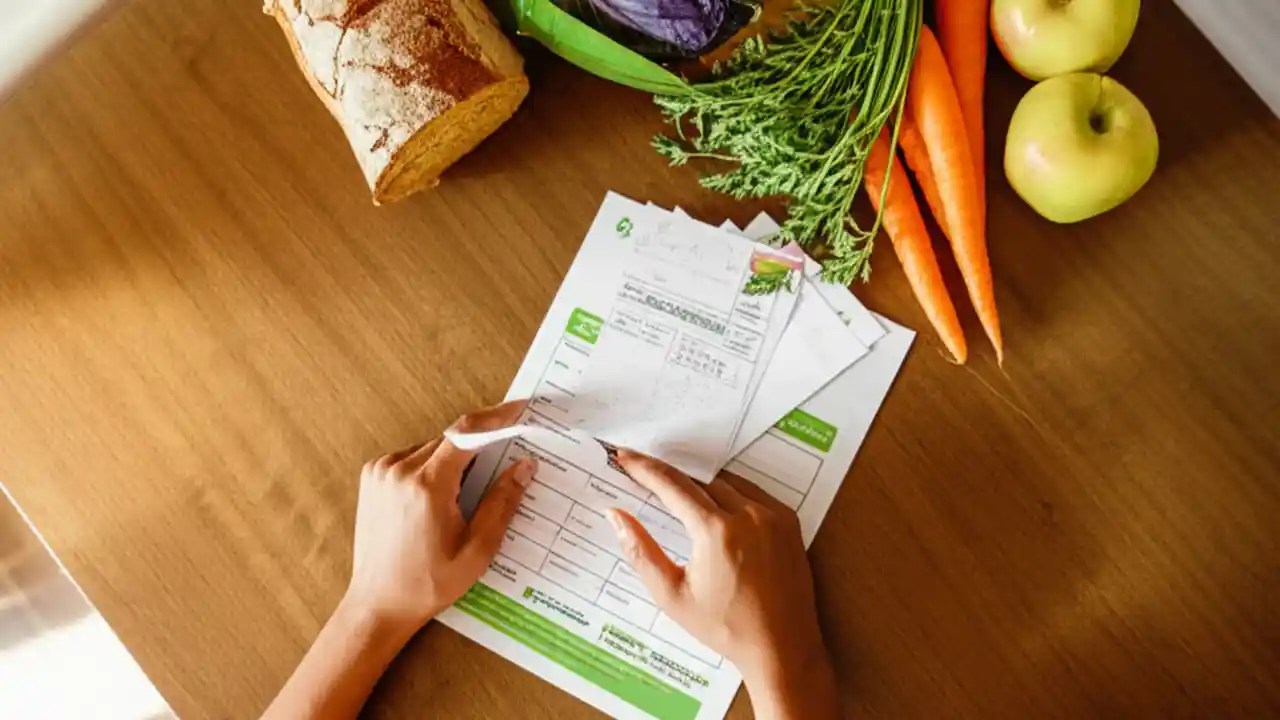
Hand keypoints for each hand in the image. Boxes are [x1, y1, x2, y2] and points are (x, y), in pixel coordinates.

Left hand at [342, 400, 535, 636]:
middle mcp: (399, 470)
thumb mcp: (477, 550)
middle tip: (504, 464)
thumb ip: (503, 503)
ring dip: (455, 460)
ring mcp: (380, 471)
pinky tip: (439, 499)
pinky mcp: (371, 476)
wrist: (378, 603)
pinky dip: (433, 467)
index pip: (467, 433)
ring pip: (433, 447)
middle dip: (481, 447)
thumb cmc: (428, 584)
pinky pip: (412, 457)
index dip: (497, 417)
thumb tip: (525, 465)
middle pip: (452, 440)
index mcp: (427, 486)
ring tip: (465, 497)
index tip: (520, 408)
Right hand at [608, 450, 839, 718]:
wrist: (782, 646)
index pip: (671, 485)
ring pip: (726, 482)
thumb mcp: (672, 596)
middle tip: (643, 473)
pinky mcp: (788, 521)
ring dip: (699, 483)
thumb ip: (640, 551)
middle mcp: (747, 514)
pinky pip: (752, 492)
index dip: (644, 468)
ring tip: (675, 489)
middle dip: (669, 475)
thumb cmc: (726, 628)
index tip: (624, 457)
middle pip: (698, 480)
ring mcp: (772, 515)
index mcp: (716, 531)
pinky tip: (715, 502)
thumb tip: (616, 516)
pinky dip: (730, 492)